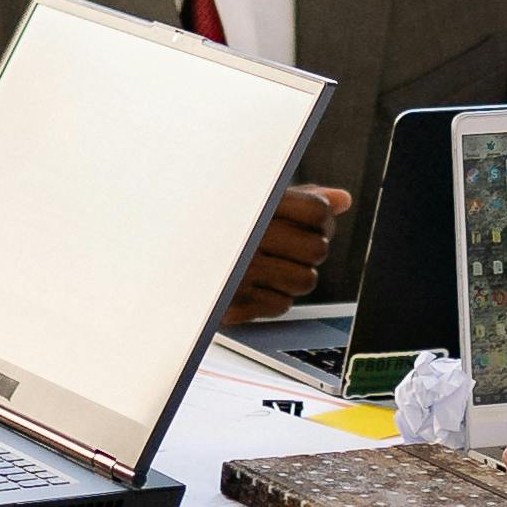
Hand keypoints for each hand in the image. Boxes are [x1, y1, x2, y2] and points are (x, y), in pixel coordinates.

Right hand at [222, 186, 348, 326]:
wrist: (163, 254)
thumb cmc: (215, 225)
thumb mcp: (255, 201)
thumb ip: (300, 200)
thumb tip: (342, 200)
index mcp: (252, 204)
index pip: (317, 212)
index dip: (322, 219)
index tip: (312, 222)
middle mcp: (247, 237)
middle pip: (318, 248)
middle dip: (311, 249)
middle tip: (290, 246)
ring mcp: (240, 273)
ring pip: (305, 280)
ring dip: (296, 275)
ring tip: (274, 265)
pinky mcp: (233, 304)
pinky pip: (282, 306)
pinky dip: (273, 298)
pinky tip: (255, 283)